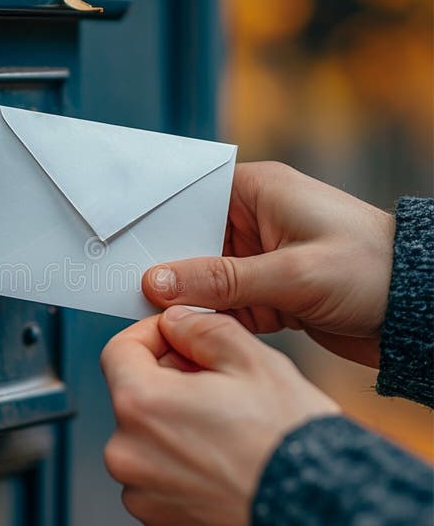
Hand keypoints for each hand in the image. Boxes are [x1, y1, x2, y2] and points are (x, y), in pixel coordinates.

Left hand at [100, 306, 338, 525]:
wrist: (324, 518)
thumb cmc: (290, 443)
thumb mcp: (252, 359)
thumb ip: (201, 328)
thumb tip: (176, 323)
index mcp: (141, 405)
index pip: (118, 352)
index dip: (150, 336)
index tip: (176, 337)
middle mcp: (128, 454)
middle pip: (134, 397)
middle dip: (169, 382)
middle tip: (217, 385)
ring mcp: (142, 495)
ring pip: (147, 440)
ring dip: (175, 427)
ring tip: (227, 431)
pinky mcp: (162, 524)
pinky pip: (159, 480)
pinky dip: (181, 467)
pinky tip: (224, 465)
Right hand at [142, 162, 394, 367]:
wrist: (420, 310)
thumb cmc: (370, 269)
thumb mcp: (292, 273)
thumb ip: (221, 279)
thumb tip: (156, 281)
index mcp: (257, 192)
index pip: (190, 196)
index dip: (156, 217)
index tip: (121, 238)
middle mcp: (252, 221)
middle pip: (189, 240)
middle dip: (164, 266)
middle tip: (125, 285)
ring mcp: (258, 259)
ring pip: (202, 278)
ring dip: (186, 299)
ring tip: (150, 316)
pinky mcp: (266, 292)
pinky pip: (223, 304)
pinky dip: (210, 319)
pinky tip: (189, 333)